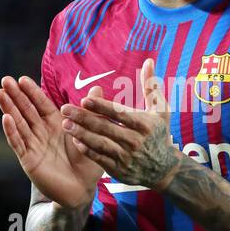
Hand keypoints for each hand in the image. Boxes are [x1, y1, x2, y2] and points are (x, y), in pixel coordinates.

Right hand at [0, 75, 103, 206]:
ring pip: (19, 124)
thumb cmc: (88, 162)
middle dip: (16, 95)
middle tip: (6, 80)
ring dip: (9, 108)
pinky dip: (12, 131)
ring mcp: (34, 145)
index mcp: (56, 124)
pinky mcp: (29, 160)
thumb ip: (91, 112)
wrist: (83, 190)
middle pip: (26, 110)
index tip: (22, 78)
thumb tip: (98, 87)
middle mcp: (42, 132)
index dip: (32, 92)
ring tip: (0, 93)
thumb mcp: (92, 135)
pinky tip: (6, 118)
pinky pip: (19, 144)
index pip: (41, 104)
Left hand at [60, 59, 183, 191]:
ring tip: (65, 124)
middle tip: (65, 109)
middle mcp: (135, 141)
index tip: (85, 99)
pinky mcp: (119, 170)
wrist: (165, 169)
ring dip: (81, 134)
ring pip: (100, 144)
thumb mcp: (160, 110)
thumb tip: (149, 61)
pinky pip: (100, 159)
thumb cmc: (159, 134)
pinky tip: (75, 140)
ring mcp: (126, 157)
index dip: (102, 107)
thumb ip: (151, 86)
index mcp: (144, 124)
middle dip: (84, 118)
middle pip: (106, 127)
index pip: (119, 114)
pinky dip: (87, 150)